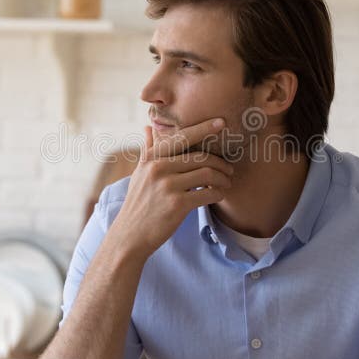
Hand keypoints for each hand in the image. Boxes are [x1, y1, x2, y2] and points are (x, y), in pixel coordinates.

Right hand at [110, 118, 234, 258]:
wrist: (129, 236)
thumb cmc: (137, 203)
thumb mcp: (138, 173)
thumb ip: (147, 149)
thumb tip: (148, 127)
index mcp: (151, 158)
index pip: (182, 137)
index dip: (204, 128)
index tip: (221, 122)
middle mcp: (158, 168)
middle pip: (200, 157)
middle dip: (220, 162)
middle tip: (229, 169)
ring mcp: (168, 186)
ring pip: (207, 173)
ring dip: (223, 178)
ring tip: (227, 182)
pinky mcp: (177, 204)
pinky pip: (207, 193)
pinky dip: (218, 193)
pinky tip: (219, 195)